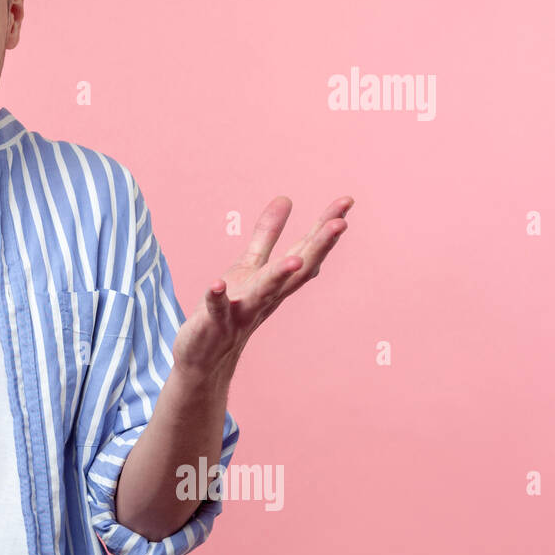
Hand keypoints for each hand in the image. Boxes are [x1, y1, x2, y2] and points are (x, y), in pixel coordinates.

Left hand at [171, 195, 352, 380]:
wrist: (207, 356)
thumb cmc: (233, 308)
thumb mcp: (251, 266)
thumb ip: (267, 234)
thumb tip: (285, 197)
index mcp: (278, 281)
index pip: (307, 250)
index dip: (325, 227)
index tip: (346, 201)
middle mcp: (267, 296)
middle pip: (297, 271)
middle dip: (318, 247)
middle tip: (341, 223)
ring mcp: (242, 311)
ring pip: (264, 292)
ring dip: (279, 276)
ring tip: (295, 260)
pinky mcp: (215, 323)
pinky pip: (216, 310)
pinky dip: (217, 297)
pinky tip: (216, 284)